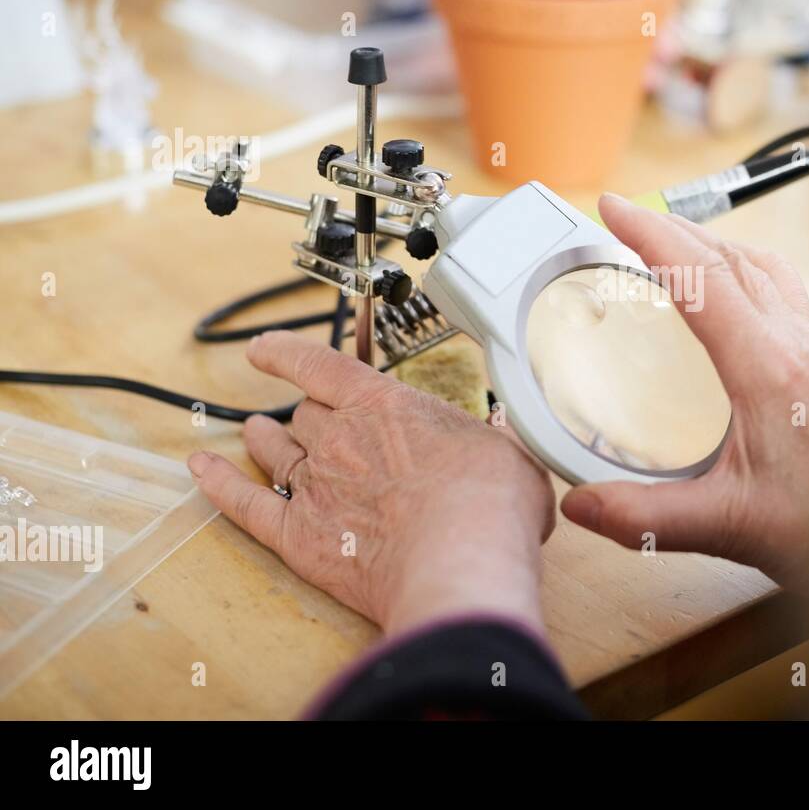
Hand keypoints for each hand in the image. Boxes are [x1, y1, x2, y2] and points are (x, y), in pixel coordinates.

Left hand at [187, 331, 554, 636]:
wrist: (461, 559)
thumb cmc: (489, 504)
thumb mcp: (508, 452)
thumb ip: (491, 443)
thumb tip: (508, 449)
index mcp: (386, 406)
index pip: (322, 365)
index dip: (287, 353)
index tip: (267, 348)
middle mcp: (341, 438)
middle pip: (306, 417)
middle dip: (308, 417)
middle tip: (310, 419)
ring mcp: (315, 486)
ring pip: (277, 452)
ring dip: (267, 441)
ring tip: (258, 434)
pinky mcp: (300, 538)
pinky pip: (246, 505)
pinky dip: (220, 485)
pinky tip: (201, 471)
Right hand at [560, 195, 808, 587]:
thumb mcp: (727, 525)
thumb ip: (648, 517)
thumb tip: (580, 507)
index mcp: (766, 369)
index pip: (702, 278)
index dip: (652, 235)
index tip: (613, 207)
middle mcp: (794, 344)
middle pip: (729, 258)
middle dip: (671, 226)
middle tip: (623, 216)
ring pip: (759, 266)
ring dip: (709, 242)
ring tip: (667, 239)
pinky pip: (780, 288)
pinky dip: (741, 267)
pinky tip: (727, 288)